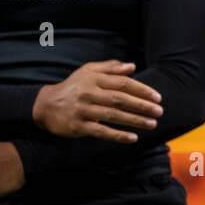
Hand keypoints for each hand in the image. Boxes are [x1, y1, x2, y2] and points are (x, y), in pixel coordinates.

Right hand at [33, 60, 162, 141]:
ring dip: (135, 120)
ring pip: (113, 115)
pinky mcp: (78, 126)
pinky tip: (133, 138)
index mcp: (94, 79)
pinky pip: (101, 131)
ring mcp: (83, 110)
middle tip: (159, 111)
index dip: (142, 90)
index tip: (157, 97)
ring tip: (152, 124)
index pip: (123, 83)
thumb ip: (110, 68)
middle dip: (142, 105)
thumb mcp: (88, 71)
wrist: (45, 105)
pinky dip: (118, 135)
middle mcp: (89, 93)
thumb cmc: (73, 86)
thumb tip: (132, 66)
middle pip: (120, 99)